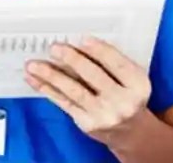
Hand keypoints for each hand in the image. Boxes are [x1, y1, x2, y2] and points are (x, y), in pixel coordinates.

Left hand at [24, 37, 152, 144]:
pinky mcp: (87, 124)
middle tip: (54, 47)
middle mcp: (123, 102)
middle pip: (94, 76)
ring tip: (34, 65)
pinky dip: (48, 90)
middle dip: (72, 59)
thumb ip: (113, 64)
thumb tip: (79, 45)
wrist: (130, 132)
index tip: (82, 39)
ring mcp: (104, 115)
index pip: (118, 65)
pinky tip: (35, 80)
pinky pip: (65, 103)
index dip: (100, 51)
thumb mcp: (131, 80)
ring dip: (52, 76)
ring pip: (74, 91)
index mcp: (138, 85)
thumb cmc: (128, 96)